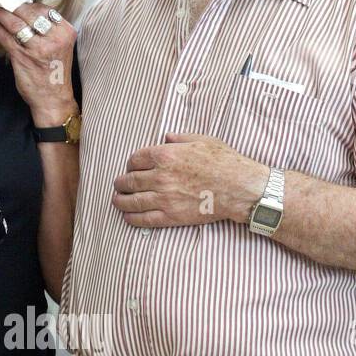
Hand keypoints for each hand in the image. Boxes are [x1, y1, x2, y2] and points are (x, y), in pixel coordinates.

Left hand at [0, 2, 77, 124]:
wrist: (53, 99)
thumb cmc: (54, 71)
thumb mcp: (59, 45)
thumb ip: (48, 28)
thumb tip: (25, 7)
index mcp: (66, 32)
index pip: (44, 8)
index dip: (27, 0)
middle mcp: (54, 38)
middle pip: (29, 12)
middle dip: (11, 2)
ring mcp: (38, 48)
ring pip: (16, 23)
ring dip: (1, 12)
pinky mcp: (23, 58)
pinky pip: (7, 37)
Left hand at [112, 134, 268, 227]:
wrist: (239, 188)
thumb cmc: (224, 161)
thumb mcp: (202, 140)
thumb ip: (179, 138)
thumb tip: (166, 137)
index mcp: (166, 155)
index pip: (135, 159)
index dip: (130, 164)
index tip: (131, 168)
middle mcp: (161, 176)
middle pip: (129, 180)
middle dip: (121, 183)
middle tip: (119, 185)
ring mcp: (164, 198)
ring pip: (132, 201)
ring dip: (120, 201)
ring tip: (117, 200)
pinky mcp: (171, 216)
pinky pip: (144, 219)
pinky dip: (132, 218)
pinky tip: (128, 217)